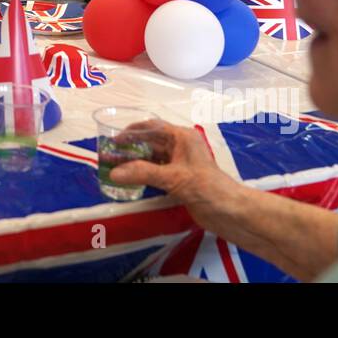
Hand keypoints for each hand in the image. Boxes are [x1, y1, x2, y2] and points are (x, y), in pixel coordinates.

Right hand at [108, 121, 240, 234]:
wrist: (229, 211)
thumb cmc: (206, 187)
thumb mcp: (173, 178)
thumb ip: (142, 173)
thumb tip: (114, 173)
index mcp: (182, 137)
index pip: (152, 127)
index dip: (132, 131)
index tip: (113, 139)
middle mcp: (180, 147)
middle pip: (150, 142)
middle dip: (131, 148)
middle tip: (109, 155)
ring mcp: (180, 164)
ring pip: (152, 158)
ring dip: (135, 162)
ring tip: (115, 168)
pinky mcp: (179, 180)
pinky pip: (156, 172)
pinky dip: (143, 175)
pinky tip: (130, 180)